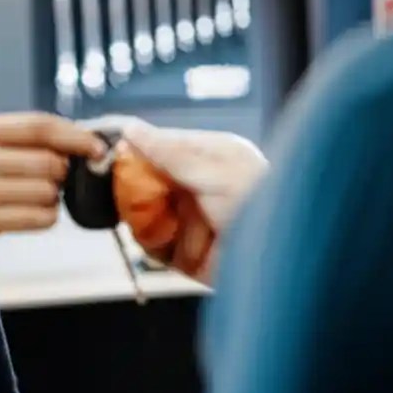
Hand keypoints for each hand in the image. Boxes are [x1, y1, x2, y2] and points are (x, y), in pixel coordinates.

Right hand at [0, 112, 106, 263]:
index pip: (40, 125)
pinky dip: (46, 218)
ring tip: (33, 200)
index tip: (98, 148)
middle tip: (51, 182)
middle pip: (49, 161)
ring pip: (48, 192)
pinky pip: (40, 218)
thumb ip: (23, 141)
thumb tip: (85, 141)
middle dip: (62, 175)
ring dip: (53, 199)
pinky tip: (31, 216)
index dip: (76, 136)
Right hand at [115, 119, 268, 281]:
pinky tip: (147, 236)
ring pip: (145, 211)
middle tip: (109, 184)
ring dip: (135, 212)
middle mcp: (198, 186)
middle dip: (128, 182)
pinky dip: (145, 240)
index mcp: (210, 158)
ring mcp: (192, 220)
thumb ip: (169, 153)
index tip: (105, 150)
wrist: (287, 263)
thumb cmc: (263, 205)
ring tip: (132, 212)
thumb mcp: (213, 172)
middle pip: (146, 178)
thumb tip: (132, 129)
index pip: (160, 144)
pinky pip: (153, 243)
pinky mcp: (186, 252)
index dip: (133, 147)